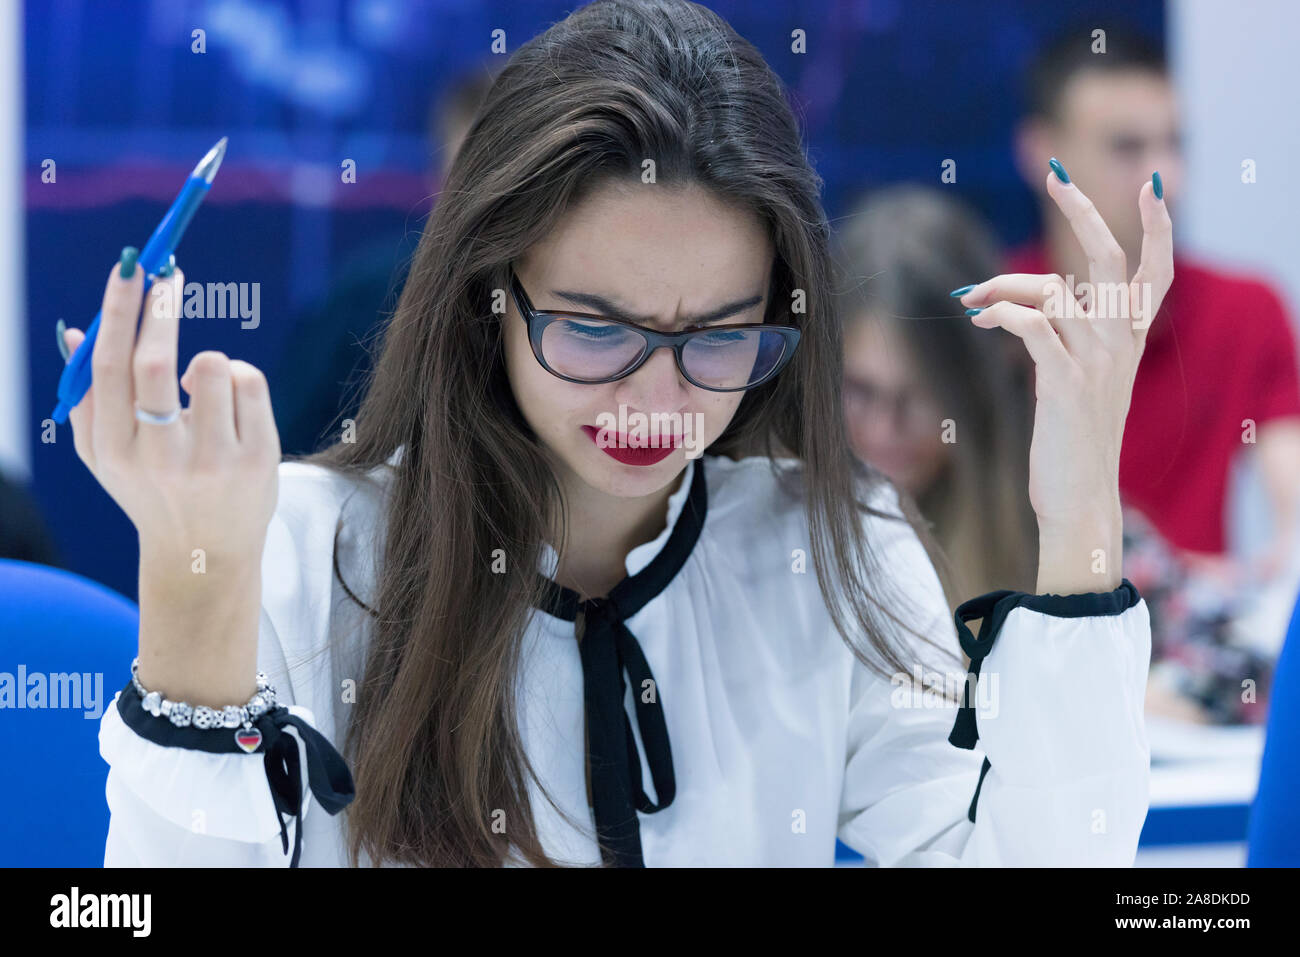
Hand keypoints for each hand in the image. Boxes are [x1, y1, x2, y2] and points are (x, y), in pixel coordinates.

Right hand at [61, 253, 280, 575]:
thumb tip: (77, 329)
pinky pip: (249, 382)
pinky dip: (237, 378)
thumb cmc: (151, 491)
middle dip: (160, 308)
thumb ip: (88, 398)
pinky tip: (228, 407)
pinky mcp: (257, 457)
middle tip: (167, 273)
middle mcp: (161, 457)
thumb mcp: (107, 456)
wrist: (206, 556)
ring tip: (200, 384)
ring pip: (213, 366)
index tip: (131, 266)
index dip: (119, 310)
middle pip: (155, 363)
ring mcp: (213, 459)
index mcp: (115, 450)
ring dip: (207, 359)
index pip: (109, 368)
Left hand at [958, 165, 1173, 593]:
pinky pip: (1033, 326)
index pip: (1156, 273)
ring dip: (1003, 286)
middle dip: (1082, 211)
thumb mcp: (1078, 382)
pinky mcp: (1066, 382)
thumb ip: (1064, 339)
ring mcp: (1097, 362)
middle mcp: (1121, 345)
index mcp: (1131, 342)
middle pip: (1108, 261)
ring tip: (971, 302)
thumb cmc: (1072, 442)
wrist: (1080, 497)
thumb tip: (1017, 304)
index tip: (1153, 186)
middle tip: (1057, 174)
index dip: (1158, 229)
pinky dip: (1003, 315)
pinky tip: (982, 322)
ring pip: (1053, 290)